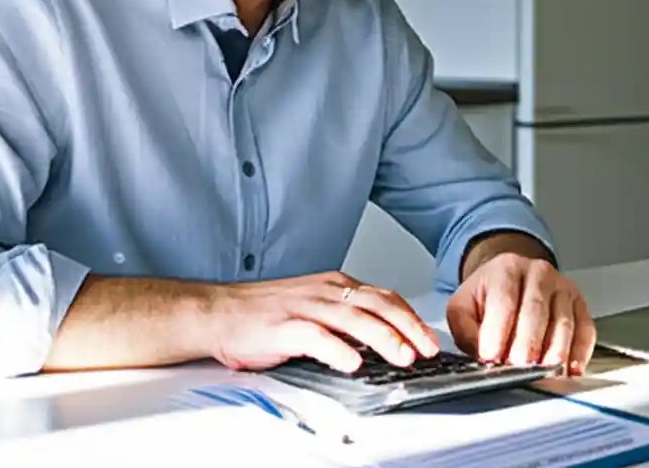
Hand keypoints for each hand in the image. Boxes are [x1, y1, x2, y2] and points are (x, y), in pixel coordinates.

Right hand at [207, 271, 440, 373]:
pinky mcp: (283, 327)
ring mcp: (304, 308)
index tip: (429, 337)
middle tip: (428, 348)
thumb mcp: (313, 305)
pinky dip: (337, 349)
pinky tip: (352, 362)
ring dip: (383, 337)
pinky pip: (315, 337)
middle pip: (377, 304)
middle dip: (408, 326)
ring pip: (353, 319)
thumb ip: (345, 318)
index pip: (384, 297)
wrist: (218, 312)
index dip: (410, 317)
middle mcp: (324, 292)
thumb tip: (382, 338)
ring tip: (403, 356)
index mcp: (334, 285)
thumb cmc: (264, 313)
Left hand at [446, 254, 595, 375]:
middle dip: (526, 344)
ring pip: (563, 323)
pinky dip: (579, 353)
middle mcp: (539, 274)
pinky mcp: (580, 305)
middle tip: (517, 368)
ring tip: (542, 374)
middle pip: (536, 311)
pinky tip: (569, 370)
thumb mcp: (464, 307)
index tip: (491, 356)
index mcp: (506, 269)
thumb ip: (465, 329)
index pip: (504, 300)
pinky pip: (585, 330)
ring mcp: (563, 288)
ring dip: (553, 353)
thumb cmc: (488, 297)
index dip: (498, 331)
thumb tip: (479, 355)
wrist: (512, 280)